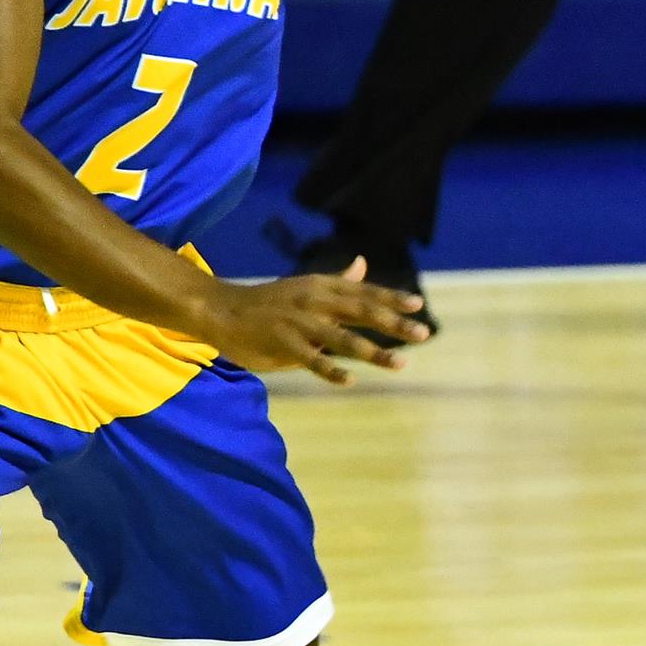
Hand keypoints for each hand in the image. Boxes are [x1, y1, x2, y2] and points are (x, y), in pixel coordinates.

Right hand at [200, 259, 430, 384]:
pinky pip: (311, 360)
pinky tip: (351, 380)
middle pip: (362, 312)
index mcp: (322, 287)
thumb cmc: (269, 302)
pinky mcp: (283, 344)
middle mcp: (315, 301)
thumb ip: (338, 282)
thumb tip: (363, 265)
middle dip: (395, 324)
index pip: (365, 292)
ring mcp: (300, 323)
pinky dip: (331, 370)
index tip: (419, 305)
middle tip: (424, 335)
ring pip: (343, 339)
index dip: (392, 298)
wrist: (221, 309)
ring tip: (401, 364)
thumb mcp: (306, 285)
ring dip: (374, 351)